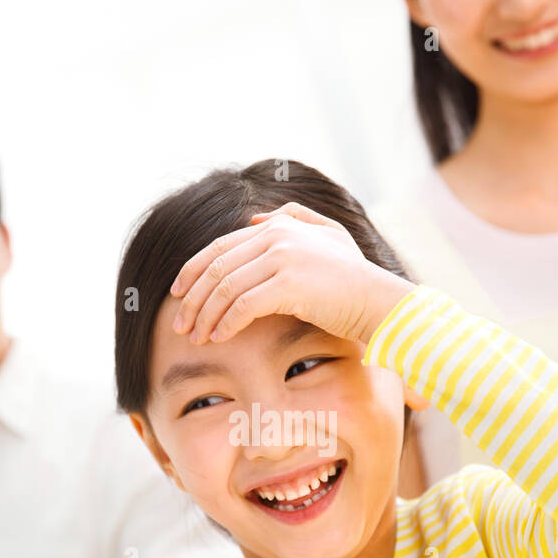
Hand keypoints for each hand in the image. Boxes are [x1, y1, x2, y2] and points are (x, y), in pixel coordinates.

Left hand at [169, 202, 415, 346]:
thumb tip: (252, 219)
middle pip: (216, 268)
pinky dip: (226, 324)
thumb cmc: (354, 277)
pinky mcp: (288, 285)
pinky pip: (242, 306)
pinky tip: (219, 339)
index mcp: (279, 225)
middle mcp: (277, 236)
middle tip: (180, 325)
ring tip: (197, 338)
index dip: (192, 271)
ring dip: (206, 316)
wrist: (379, 301)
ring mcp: (282, 258)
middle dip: (192, 299)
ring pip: (225, 289)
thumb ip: (292, 218)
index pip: (219, 247)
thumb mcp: (328, 236)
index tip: (178, 295)